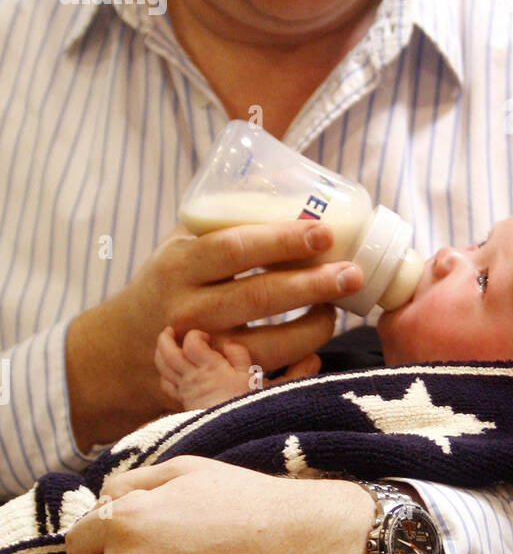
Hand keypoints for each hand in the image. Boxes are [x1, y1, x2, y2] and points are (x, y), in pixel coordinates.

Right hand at [66, 220, 360, 447]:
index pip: (235, 249)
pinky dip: (298, 362)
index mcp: (180, 265)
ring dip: (312, 327)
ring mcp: (202, 353)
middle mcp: (188, 310)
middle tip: (351, 274)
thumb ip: (225, 212)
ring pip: (268, 345)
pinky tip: (316, 345)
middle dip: (312, 285)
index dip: (281, 241)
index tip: (323, 232)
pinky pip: (266, 378)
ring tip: (337, 308)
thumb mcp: (181, 241)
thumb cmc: (167, 283)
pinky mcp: (213, 385)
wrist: (121, 351)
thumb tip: (283, 168)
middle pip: (259, 297)